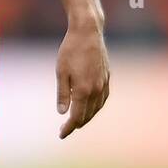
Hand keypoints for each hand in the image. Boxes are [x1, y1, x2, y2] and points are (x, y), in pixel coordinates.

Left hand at [56, 19, 109, 138]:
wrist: (88, 32)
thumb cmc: (70, 50)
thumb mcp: (61, 72)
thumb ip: (62, 94)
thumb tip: (62, 113)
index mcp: (83, 90)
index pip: (76, 117)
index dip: (68, 128)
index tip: (61, 134)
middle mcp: (95, 89)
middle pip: (87, 115)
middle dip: (76, 124)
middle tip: (65, 129)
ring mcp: (103, 83)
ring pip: (96, 108)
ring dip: (87, 117)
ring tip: (77, 122)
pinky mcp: (107, 77)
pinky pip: (103, 98)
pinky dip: (96, 107)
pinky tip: (91, 107)